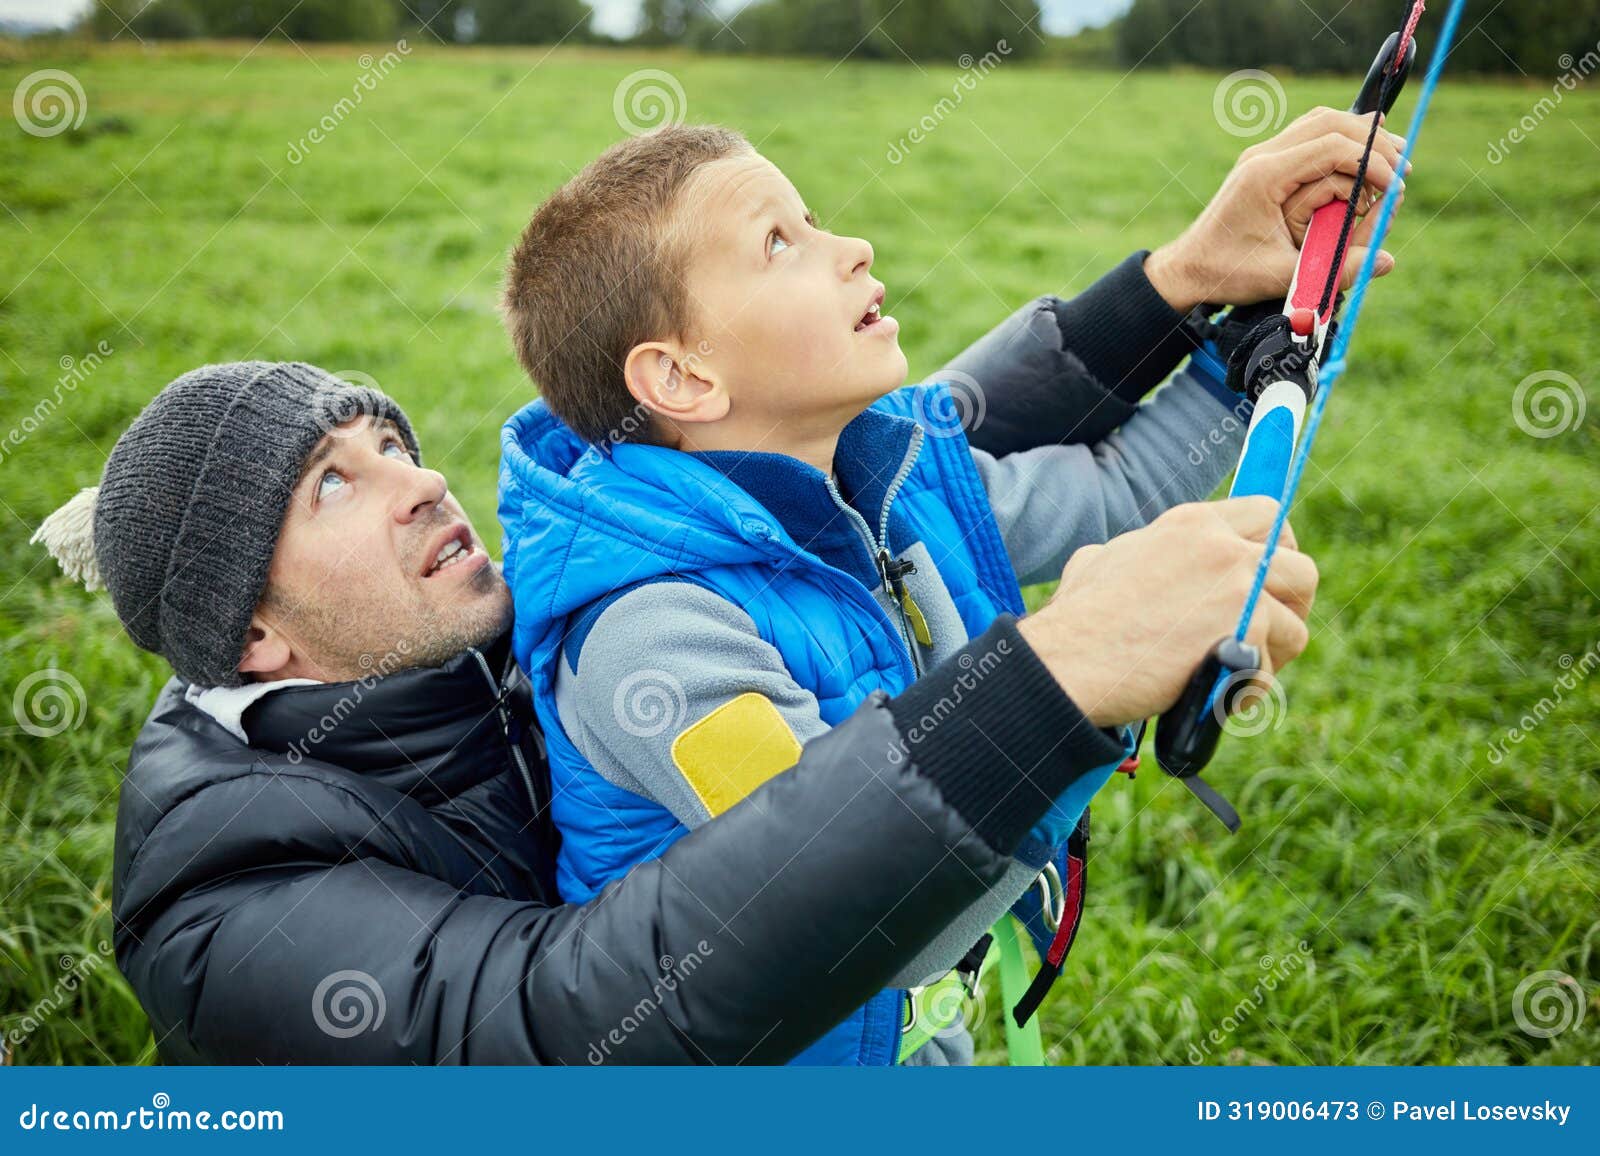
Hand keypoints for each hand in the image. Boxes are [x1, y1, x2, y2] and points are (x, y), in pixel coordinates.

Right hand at [1018, 498, 1317, 726]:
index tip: (1262, 584)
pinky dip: (1249, 688)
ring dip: (1271, 656)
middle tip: (1264, 635)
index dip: (1274, 552)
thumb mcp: (1101, 561)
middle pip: (1299, 566)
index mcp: (1190, 524)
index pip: (1266, 516)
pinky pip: (1273, 664)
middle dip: (1290, 606)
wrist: (1068, 660)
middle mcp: (1221, 546)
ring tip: (1234, 677)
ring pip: (1296, 621)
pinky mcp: (1246, 627)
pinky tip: (1218, 697)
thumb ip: (1139, 551)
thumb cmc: (1074, 622)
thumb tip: (1134, 556)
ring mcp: (1238, 584)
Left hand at [1144, 107, 1408, 310]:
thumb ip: (1334, 269)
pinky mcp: (1265, 163)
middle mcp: (1262, 156)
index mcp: (1264, 176)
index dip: (1371, 163)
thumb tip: (1386, 261)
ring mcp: (1262, 155)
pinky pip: (1308, 137)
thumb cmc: (1227, 273)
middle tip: (1404, 167)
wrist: (1188, 269)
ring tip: (1394, 156)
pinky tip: (1363, 154)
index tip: (1395, 189)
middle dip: (1372, 142)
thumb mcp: (1282, 277)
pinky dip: (1339, 140)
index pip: (1332, 148)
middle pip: (1329, 123)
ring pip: (1320, 123)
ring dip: (1358, 135)